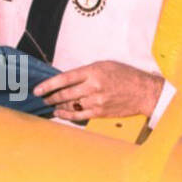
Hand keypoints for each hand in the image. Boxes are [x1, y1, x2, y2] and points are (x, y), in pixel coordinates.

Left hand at [34, 61, 164, 120]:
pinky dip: (66, 115)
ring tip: (50, 104)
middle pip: (64, 94)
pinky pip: (78, 115)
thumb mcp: (104, 65)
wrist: (143, 92)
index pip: (65, 78)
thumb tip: (67, 79)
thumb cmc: (125, 76)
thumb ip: (85, 72)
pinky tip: (59, 113)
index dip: (48, 84)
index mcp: (93, 72)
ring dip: (58, 105)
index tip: (38, 89)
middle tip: (42, 97)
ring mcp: (96, 101)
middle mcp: (93, 87)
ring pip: (70, 105)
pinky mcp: (100, 112)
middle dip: (50, 96)